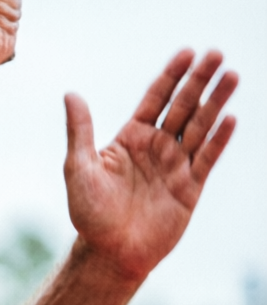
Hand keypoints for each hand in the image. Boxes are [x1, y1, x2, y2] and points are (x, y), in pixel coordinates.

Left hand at [63, 50, 236, 282]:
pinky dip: (218, 139)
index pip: (155, 99)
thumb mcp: (77, 168)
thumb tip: (71, 94)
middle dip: (199, 80)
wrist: (109, 252)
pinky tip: (230, 118)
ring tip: (232, 76)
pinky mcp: (190, 187)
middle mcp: (156, 147)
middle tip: (217, 54)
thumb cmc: (89, 212)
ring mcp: (176, 166)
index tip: (187, 52)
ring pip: (200, 127)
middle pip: (183, 106)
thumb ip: (80, 131)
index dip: (171, 76)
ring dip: (216, 102)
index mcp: (130, 138)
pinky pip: (207, 158)